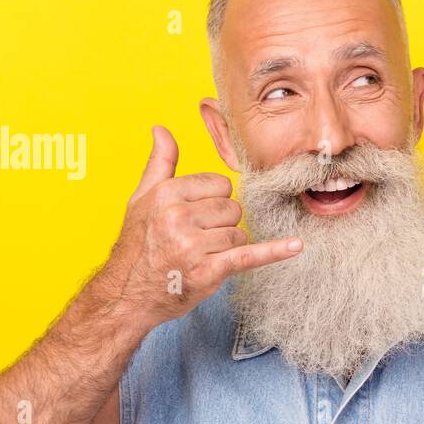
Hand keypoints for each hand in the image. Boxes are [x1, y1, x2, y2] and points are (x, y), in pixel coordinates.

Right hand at [97, 126, 302, 331]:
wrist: (127, 295)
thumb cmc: (138, 246)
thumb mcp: (141, 199)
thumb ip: (160, 163)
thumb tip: (161, 129)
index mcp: (166, 195)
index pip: (219, 184)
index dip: (213, 200)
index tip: (195, 216)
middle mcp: (178, 218)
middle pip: (232, 208)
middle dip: (221, 224)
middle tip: (196, 240)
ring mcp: (193, 246)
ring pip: (239, 234)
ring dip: (227, 247)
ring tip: (200, 256)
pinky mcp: (209, 272)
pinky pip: (249, 256)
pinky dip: (274, 252)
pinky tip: (296, 246)